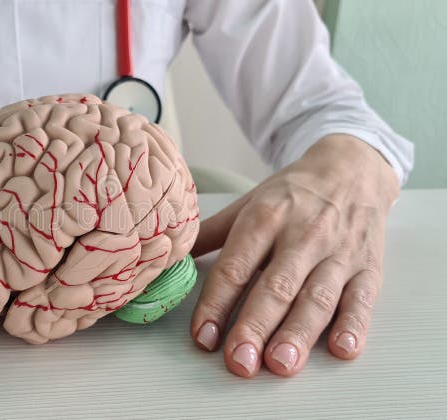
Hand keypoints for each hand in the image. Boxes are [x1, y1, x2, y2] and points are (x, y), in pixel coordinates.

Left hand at [189, 134, 399, 376]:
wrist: (351, 169)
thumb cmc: (290, 196)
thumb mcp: (246, 206)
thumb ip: (209, 236)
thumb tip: (165, 261)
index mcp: (264, 218)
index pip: (235, 267)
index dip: (216, 304)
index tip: (203, 337)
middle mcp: (302, 235)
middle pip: (275, 287)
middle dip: (255, 326)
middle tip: (239, 362)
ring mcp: (338, 253)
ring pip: (317, 298)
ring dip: (298, 334)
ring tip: (281, 364)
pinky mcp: (369, 268)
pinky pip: (362, 299)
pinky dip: (354, 325)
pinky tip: (342, 348)